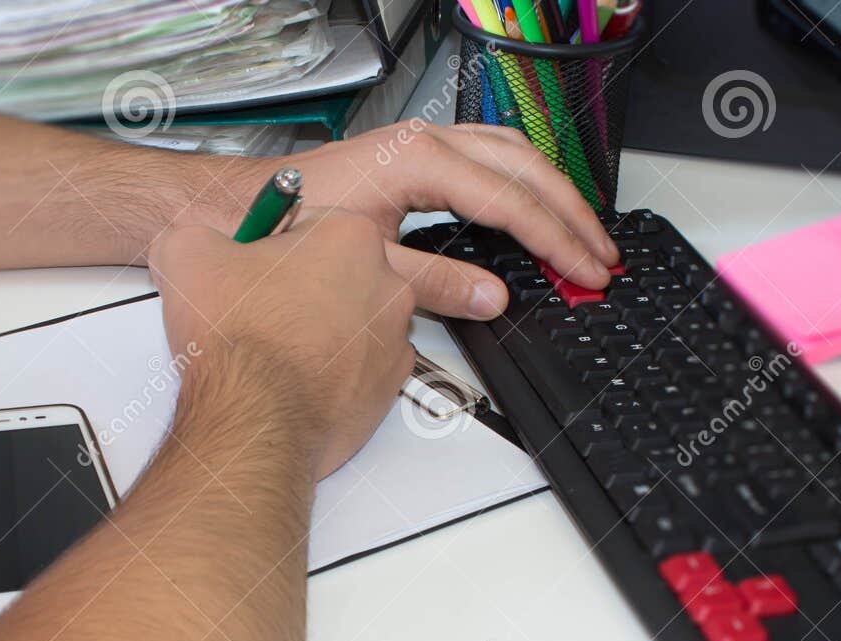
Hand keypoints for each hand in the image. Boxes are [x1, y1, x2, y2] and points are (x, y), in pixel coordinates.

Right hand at [148, 210, 414, 479]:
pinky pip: (358, 369)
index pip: (307, 226)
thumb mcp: (187, 255)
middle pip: (335, 274)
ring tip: (275, 353)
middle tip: (258, 314)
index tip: (249, 272)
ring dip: (318, 331)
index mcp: (351, 236)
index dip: (269, 249)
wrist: (256, 422)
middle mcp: (388, 284)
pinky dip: (332, 373)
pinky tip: (297, 383)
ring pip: (350, 323)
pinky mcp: (388, 389)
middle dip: (300, 289)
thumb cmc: (237, 336)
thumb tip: (197, 247)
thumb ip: (197, 236)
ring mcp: (394, 341)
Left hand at [214, 124, 618, 320]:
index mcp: (417, 162)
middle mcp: (426, 142)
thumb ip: (433, 282)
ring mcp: (423, 144)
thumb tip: (491, 297)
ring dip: (555, 193)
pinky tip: (539, 208)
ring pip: (514, 154)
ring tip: (585, 235)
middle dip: (572, 215)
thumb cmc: (287, 226)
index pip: (509, 202)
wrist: (238, 207)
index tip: (585, 273)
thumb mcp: (364, 261)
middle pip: (526, 169)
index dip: (555, 241)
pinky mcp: (417, 156)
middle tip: (602, 260)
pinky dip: (525, 182)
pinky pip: (491, 157)